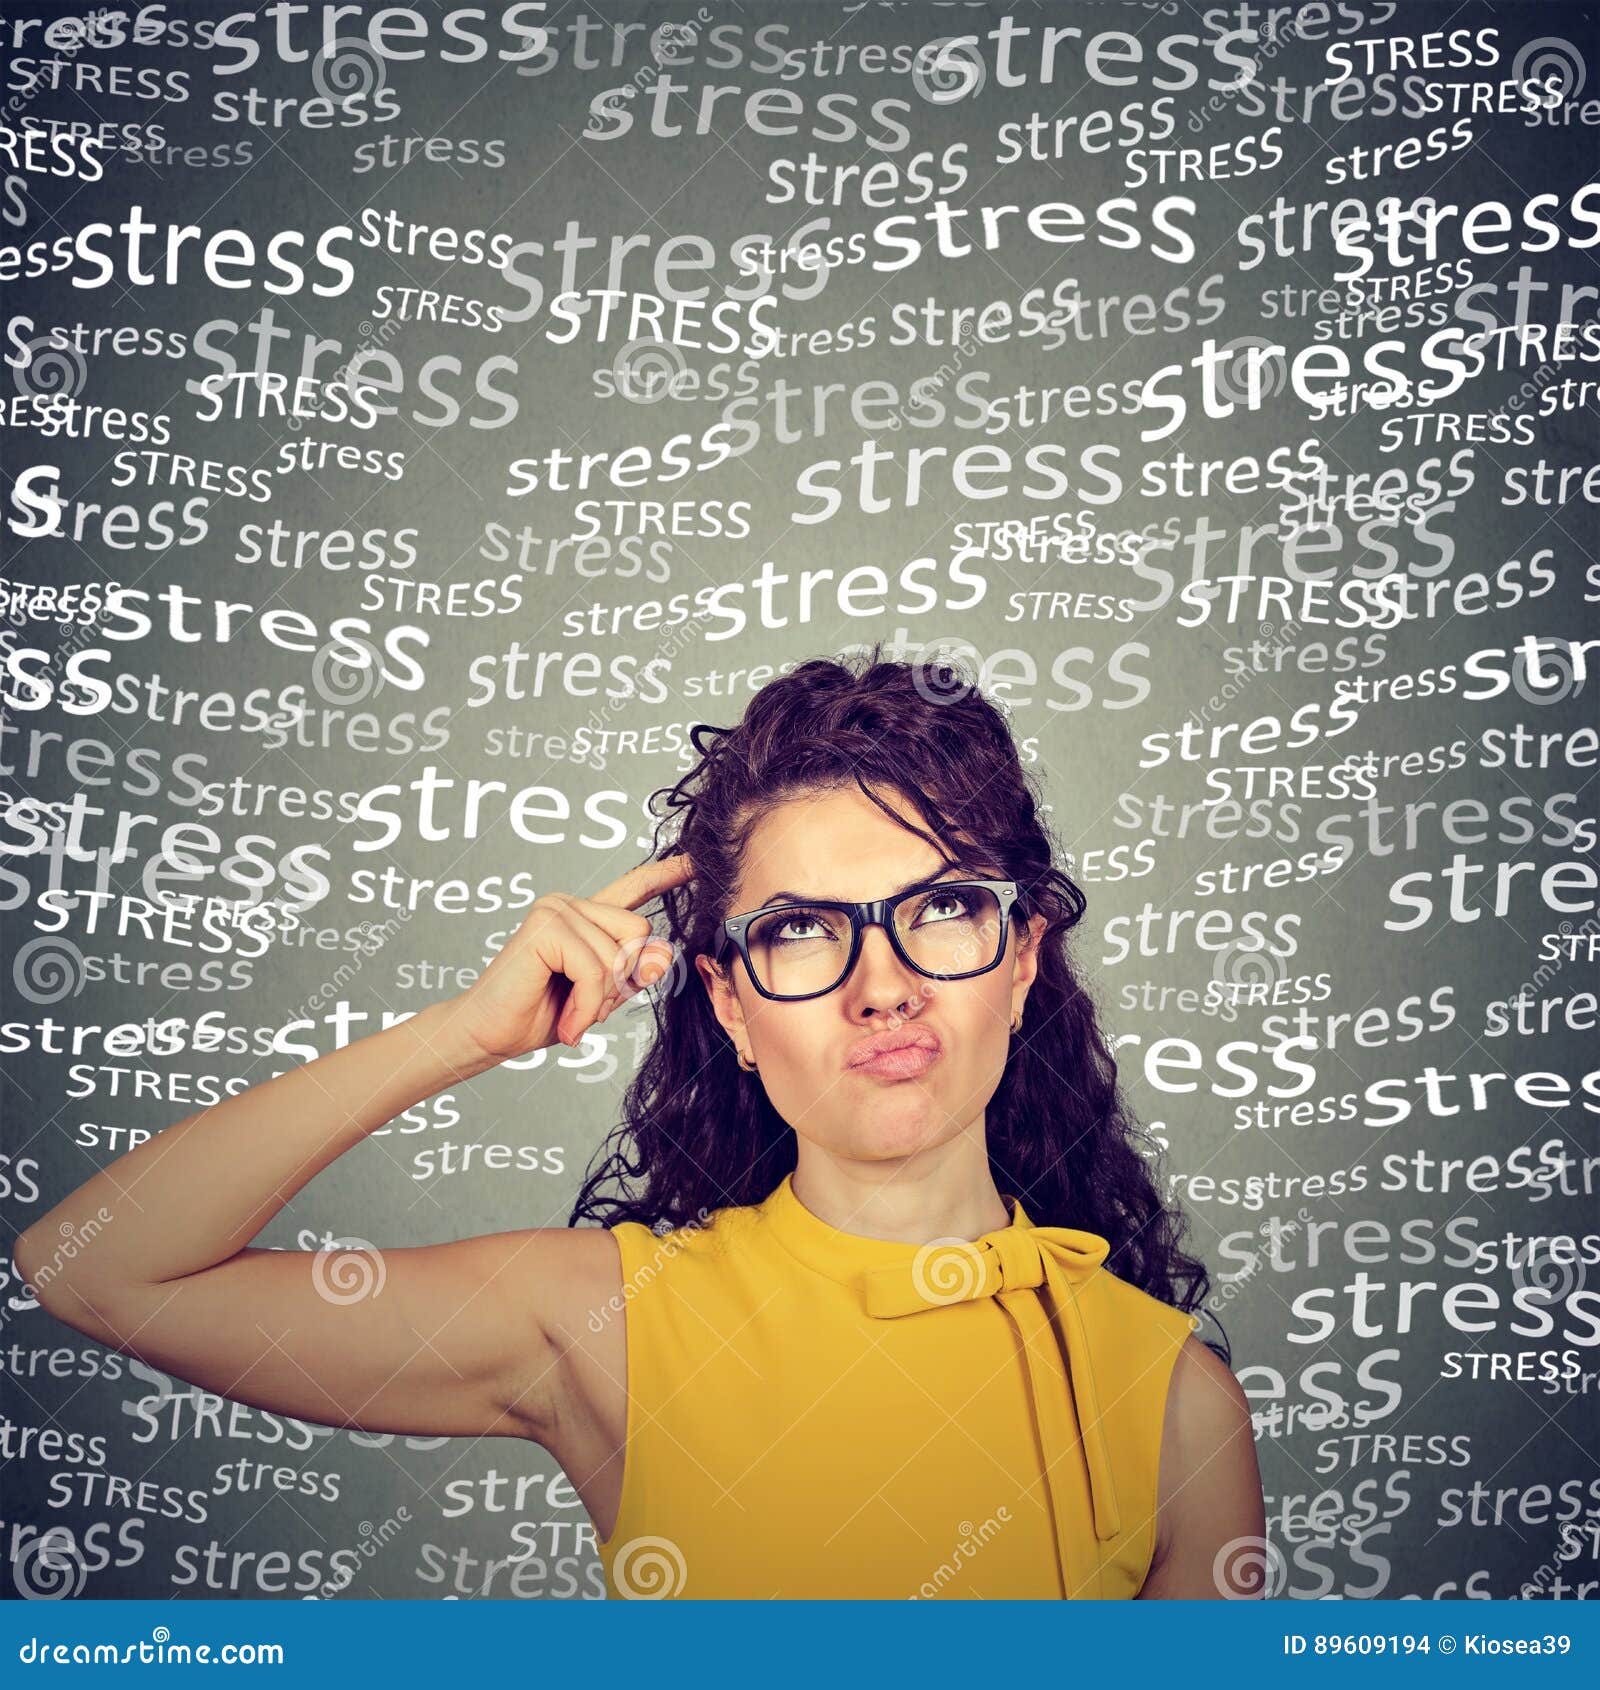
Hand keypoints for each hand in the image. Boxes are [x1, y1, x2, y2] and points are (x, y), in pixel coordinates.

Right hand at [449, 854, 693, 1063]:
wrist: (488, 1034)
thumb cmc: (541, 1013)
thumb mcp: (600, 994)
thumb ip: (631, 971)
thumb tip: (661, 955)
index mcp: (585, 916)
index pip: (633, 888)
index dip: (666, 875)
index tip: (696, 862)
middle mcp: (570, 904)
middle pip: (640, 933)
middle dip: (622, 982)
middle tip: (587, 1006)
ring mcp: (556, 910)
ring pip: (619, 957)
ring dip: (599, 1001)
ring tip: (571, 1014)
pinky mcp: (546, 928)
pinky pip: (594, 970)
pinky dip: (586, 1004)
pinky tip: (567, 1020)